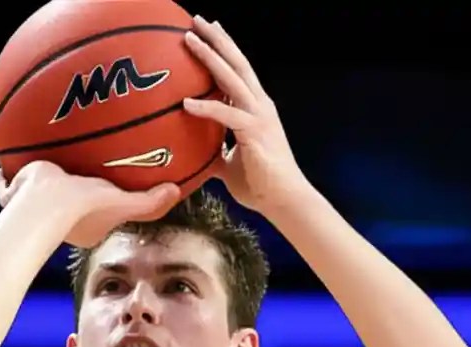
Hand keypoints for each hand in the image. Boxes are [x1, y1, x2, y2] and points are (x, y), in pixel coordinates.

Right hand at [0, 161, 179, 247]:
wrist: (39, 205)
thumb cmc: (81, 207)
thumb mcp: (120, 202)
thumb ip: (148, 202)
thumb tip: (176, 191)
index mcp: (85, 224)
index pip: (95, 209)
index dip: (98, 198)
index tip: (101, 187)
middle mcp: (58, 222)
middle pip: (63, 200)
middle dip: (65, 190)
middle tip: (70, 171)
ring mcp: (31, 210)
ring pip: (34, 193)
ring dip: (36, 182)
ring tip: (38, 163)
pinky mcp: (11, 196)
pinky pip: (9, 185)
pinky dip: (7, 179)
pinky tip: (5, 165)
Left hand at [182, 16, 309, 214]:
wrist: (283, 201)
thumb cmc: (259, 184)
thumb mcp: (229, 163)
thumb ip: (215, 152)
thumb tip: (195, 154)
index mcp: (255, 109)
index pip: (238, 72)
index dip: (223, 50)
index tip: (207, 32)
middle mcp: (260, 106)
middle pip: (237, 64)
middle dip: (217, 40)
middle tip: (196, 21)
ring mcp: (259, 117)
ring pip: (233, 79)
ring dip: (210, 58)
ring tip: (190, 40)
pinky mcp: (255, 133)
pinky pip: (227, 115)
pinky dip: (207, 107)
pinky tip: (187, 103)